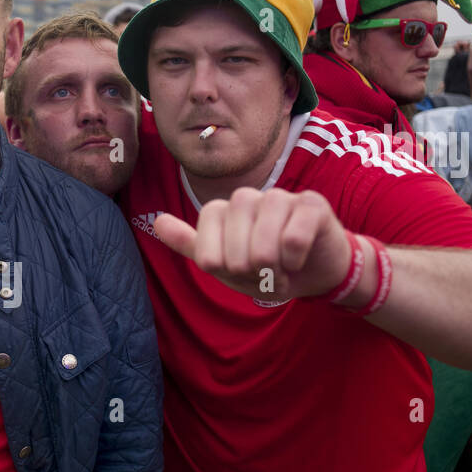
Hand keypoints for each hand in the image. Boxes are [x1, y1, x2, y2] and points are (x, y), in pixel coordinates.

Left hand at [153, 187, 353, 301]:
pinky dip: (295, 259)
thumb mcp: (224, 264)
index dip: (224, 268)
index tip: (238, 271)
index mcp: (221, 210)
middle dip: (251, 272)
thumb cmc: (266, 268)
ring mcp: (280, 197)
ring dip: (273, 268)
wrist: (315, 273)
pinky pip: (294, 237)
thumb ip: (190, 244)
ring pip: (264, 239)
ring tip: (282, 269)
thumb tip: (157, 222)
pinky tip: (299, 258)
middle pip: (235, 246)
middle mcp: (247, 198)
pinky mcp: (312, 204)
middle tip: (265, 272)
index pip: (207, 248)